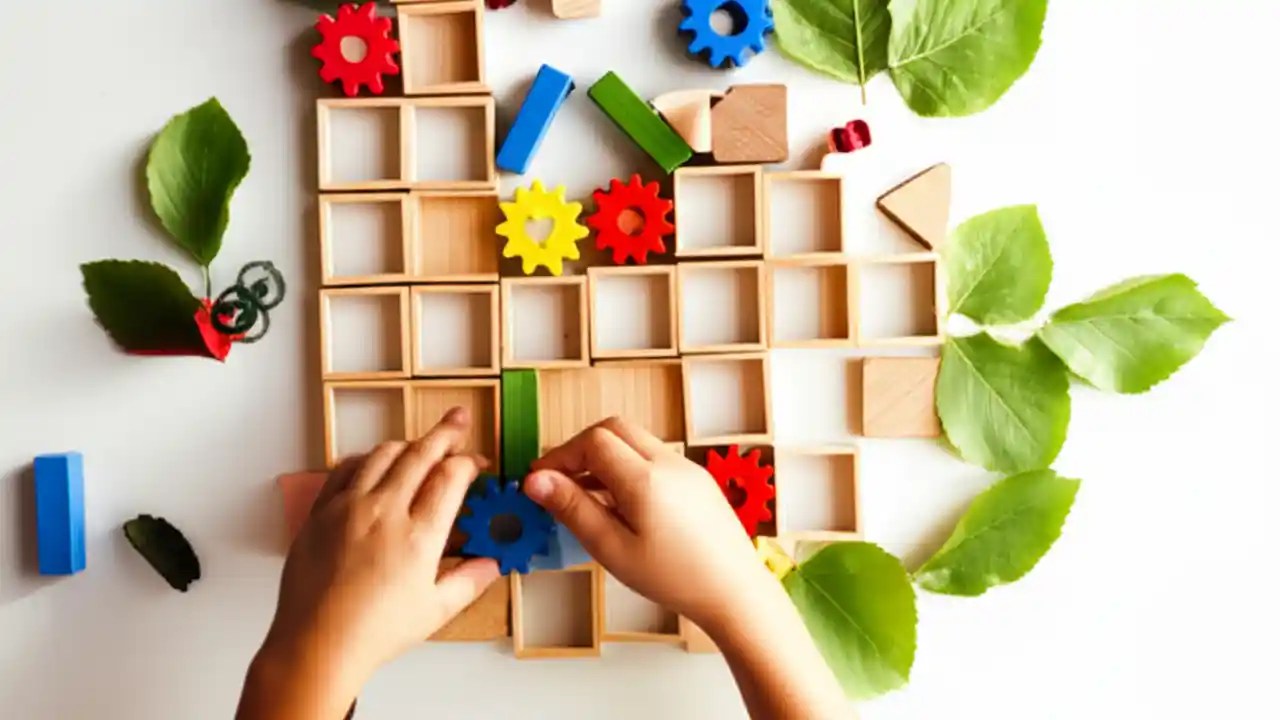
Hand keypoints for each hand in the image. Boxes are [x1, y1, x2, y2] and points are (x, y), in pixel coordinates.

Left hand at [242, 409, 499, 717]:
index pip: (451, 476)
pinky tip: (374, 463)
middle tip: (458, 421)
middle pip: (420, 453)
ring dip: (407, 444)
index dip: (469, 462)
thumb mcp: (435, 610)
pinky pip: (345, 468)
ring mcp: (348, 508)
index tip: (476, 463)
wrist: (317, 644)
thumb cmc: (374, 632)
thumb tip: (492, 564)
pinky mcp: (321, 512)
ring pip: (383, 453)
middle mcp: (385, 512)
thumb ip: (468, 580)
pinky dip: (366, 458)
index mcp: (419, 536)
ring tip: (420, 445)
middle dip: (445, 433)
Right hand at [524, 417, 773, 631]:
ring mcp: (687, 468)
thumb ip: (573, 509)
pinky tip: (620, 505)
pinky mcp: (698, 480)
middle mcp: (668, 463)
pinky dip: (628, 469)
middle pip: (613, 430)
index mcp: (645, 478)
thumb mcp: (612, 549)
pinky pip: (655, 459)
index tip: (539, 481)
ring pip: (635, 442)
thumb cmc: (674, 578)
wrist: (735, 592)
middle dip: (580, 449)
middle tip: (559, 482)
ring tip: (585, 499)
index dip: (560, 456)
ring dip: (605, 459)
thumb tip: (536, 481)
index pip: (592, 441)